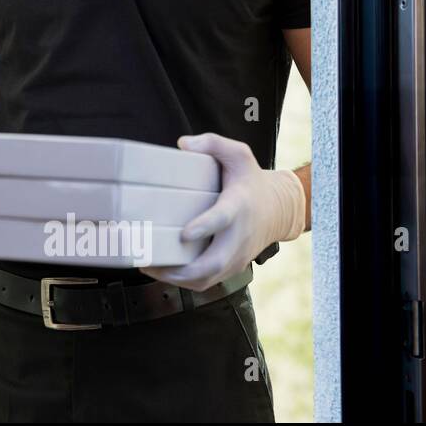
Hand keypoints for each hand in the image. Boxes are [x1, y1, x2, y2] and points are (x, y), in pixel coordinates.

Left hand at [140, 132, 304, 291]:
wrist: (277, 209)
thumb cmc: (250, 180)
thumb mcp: (238, 154)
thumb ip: (213, 143)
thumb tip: (183, 144)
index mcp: (238, 206)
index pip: (222, 220)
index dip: (204, 228)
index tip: (184, 234)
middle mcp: (238, 236)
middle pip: (214, 262)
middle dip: (182, 269)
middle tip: (150, 261)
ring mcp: (236, 255)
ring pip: (208, 278)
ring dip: (177, 279)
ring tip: (148, 267)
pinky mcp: (231, 266)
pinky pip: (207, 281)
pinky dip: (184, 282)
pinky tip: (162, 272)